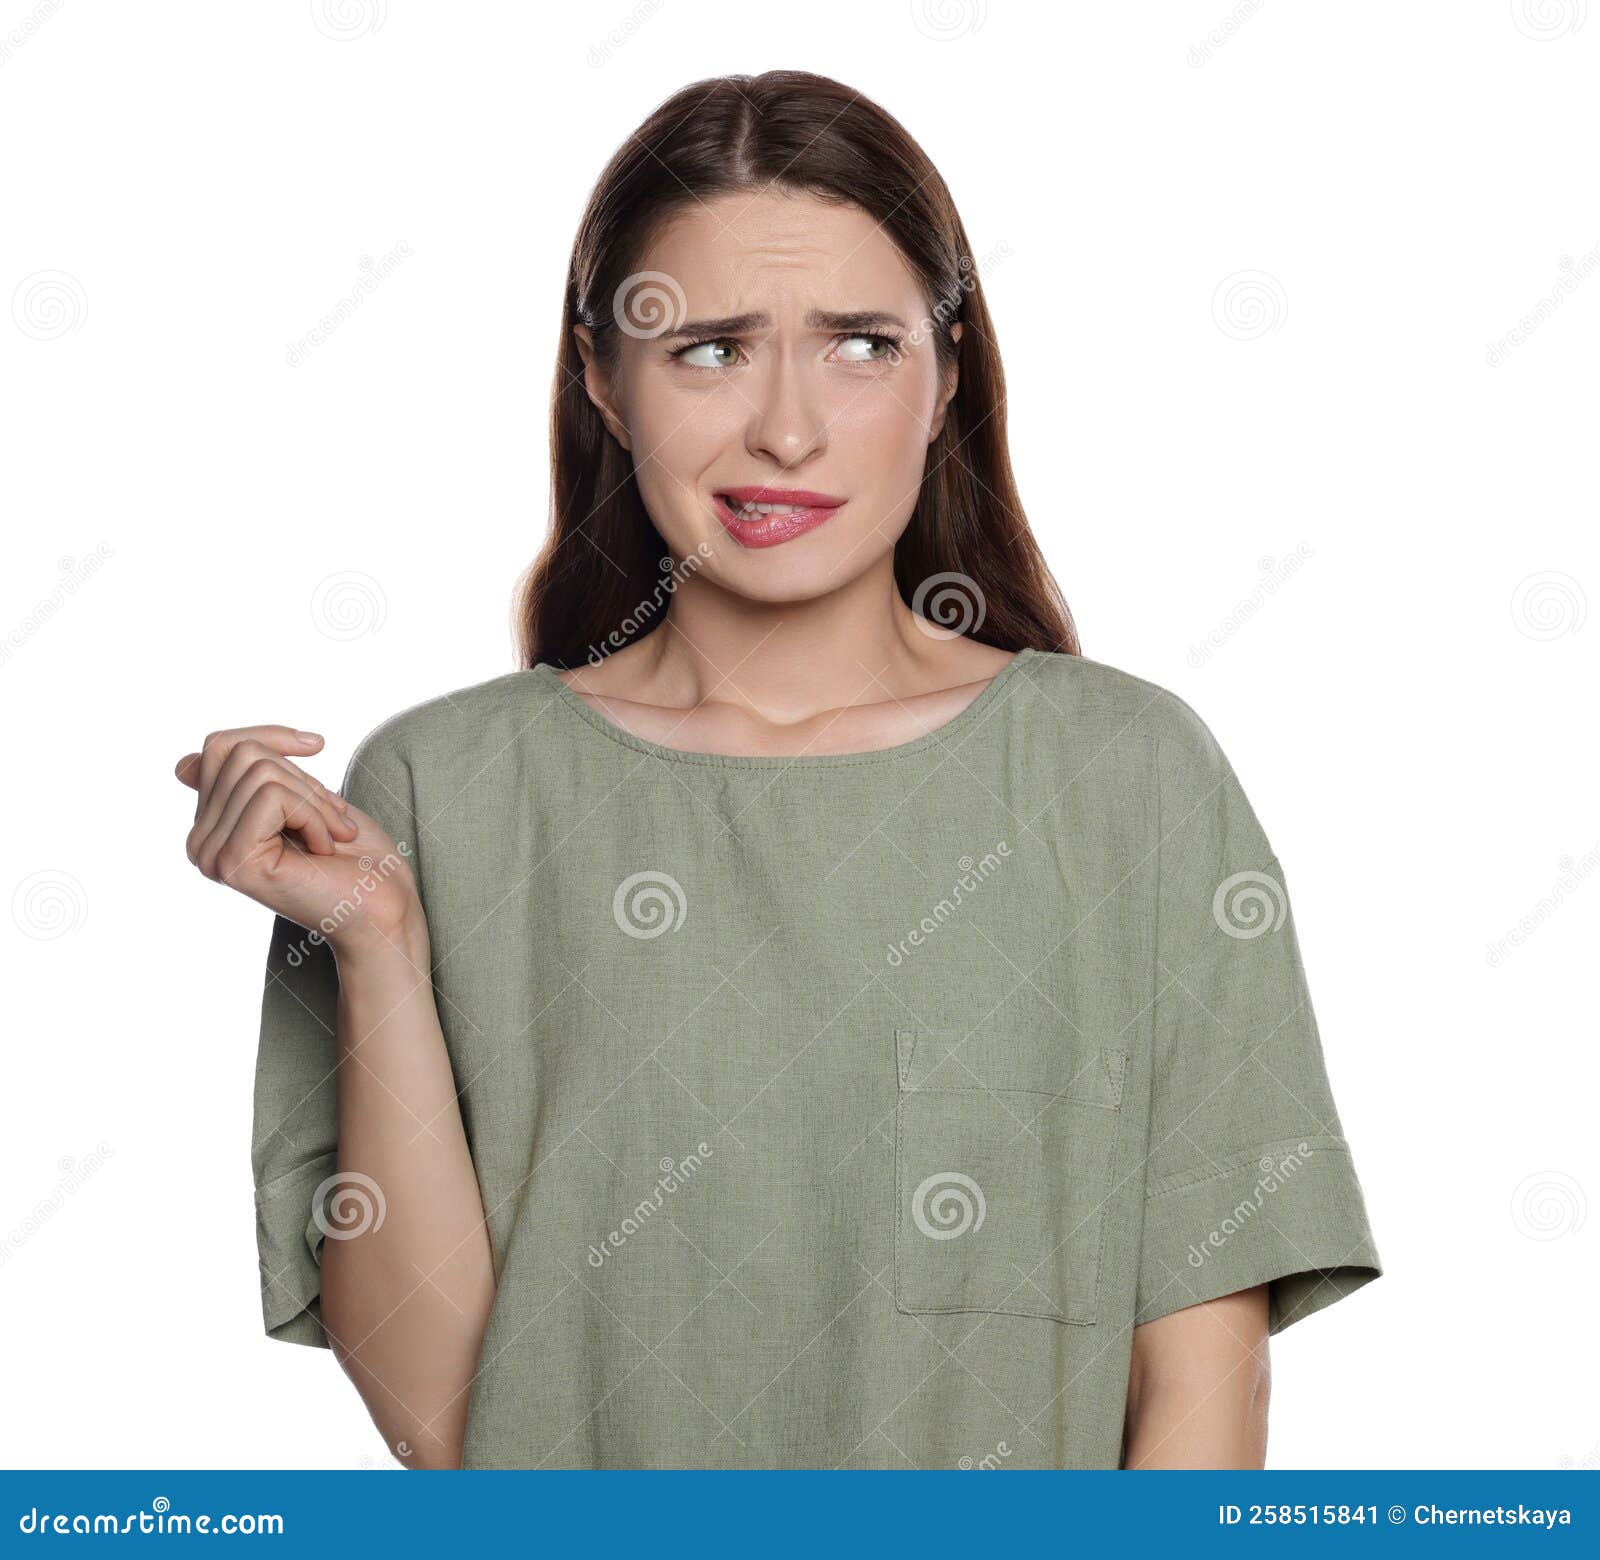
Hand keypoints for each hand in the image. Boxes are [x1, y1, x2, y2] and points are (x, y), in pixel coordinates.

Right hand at [176, 725, 420, 958]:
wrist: (383, 905)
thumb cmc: (354, 855)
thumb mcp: (299, 795)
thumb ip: (248, 778)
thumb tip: (185, 763)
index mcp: (212, 824)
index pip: (218, 747)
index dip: (271, 736)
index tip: (316, 746)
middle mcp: (201, 841)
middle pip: (241, 754)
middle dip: (303, 778)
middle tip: (333, 820)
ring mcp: (212, 854)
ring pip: (260, 773)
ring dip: (315, 801)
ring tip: (330, 838)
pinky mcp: (233, 862)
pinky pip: (272, 798)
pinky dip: (314, 816)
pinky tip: (323, 850)